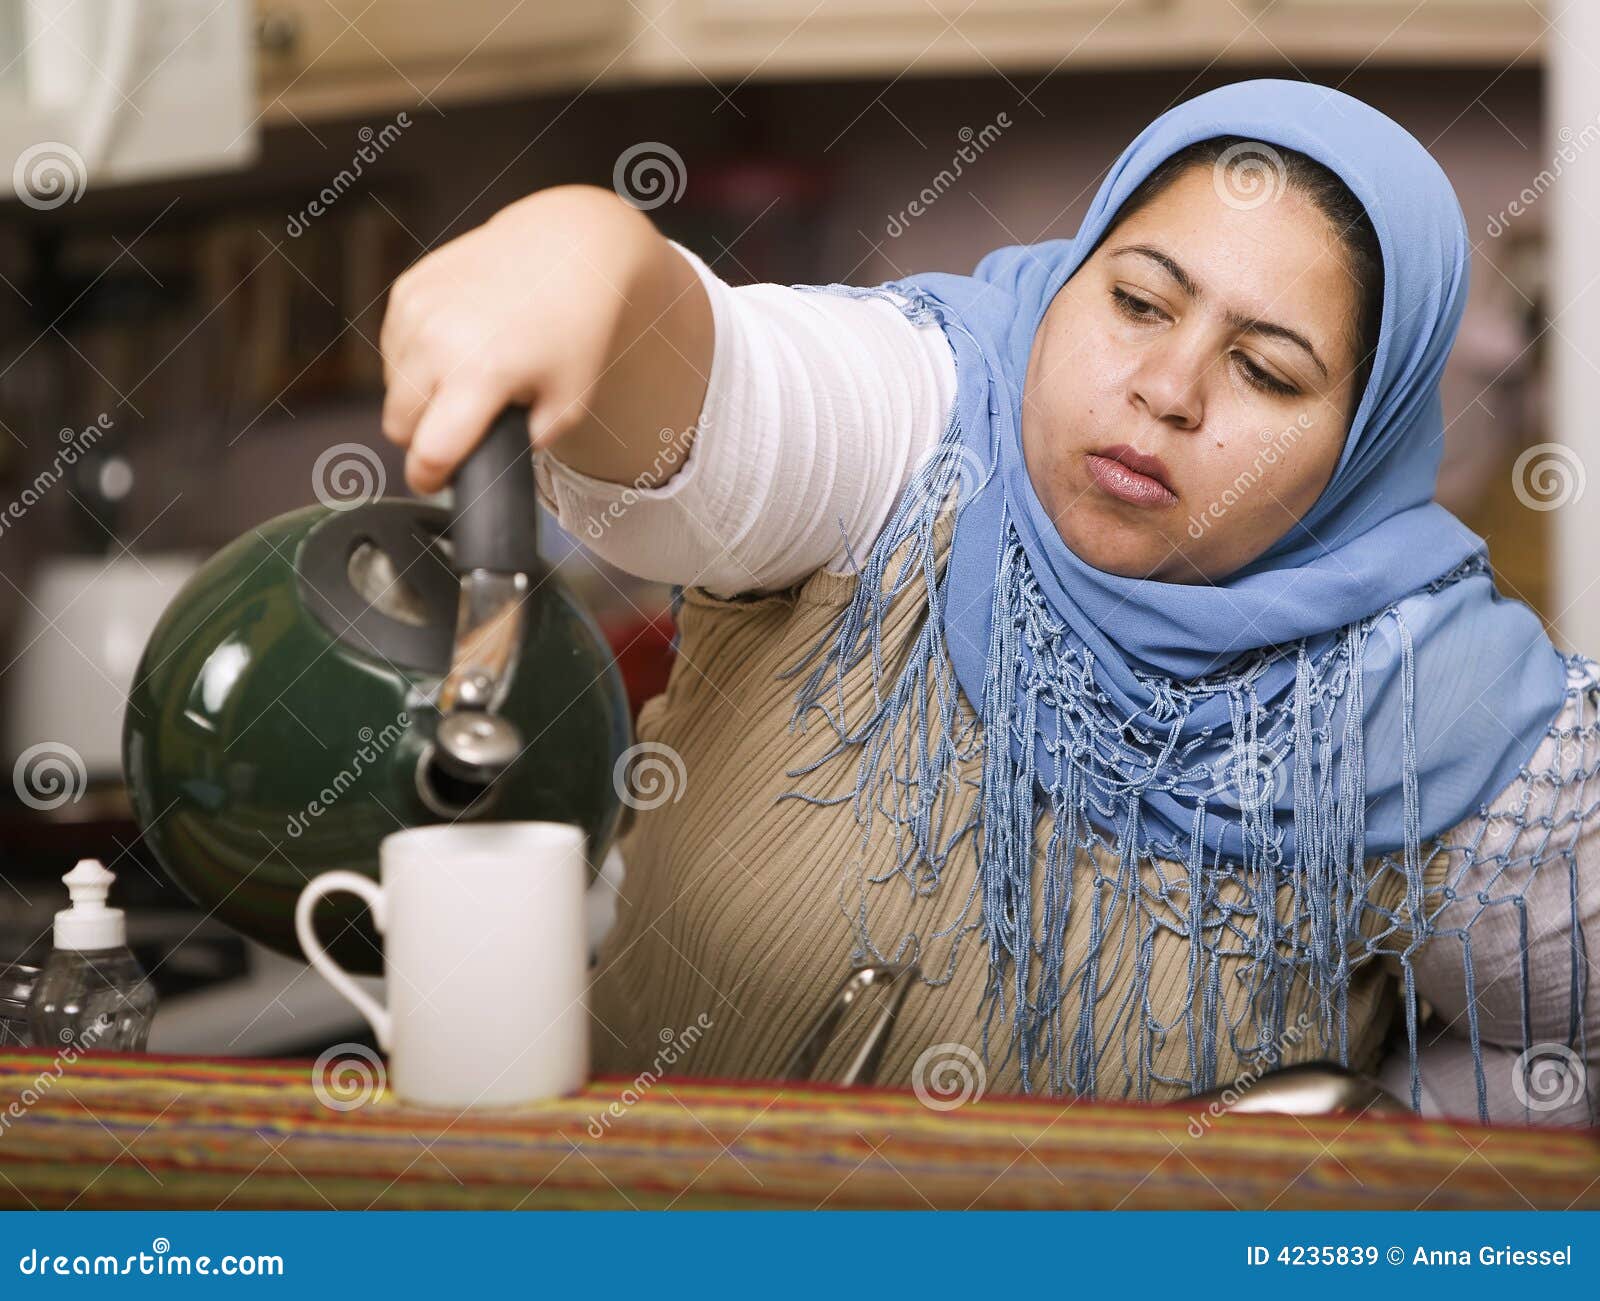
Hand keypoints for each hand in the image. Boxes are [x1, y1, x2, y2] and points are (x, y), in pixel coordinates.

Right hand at [378, 185, 668, 495]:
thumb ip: (528, 443)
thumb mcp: (570, 403)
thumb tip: (492, 462)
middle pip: (399, 425)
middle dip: (424, 437)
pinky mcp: (407, 289)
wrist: (568, 248)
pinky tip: (458, 344)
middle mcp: (439, 340)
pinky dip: (416, 358)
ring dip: (419, 396)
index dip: (429, 479)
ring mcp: (417, 311)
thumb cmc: (575, 328)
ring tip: (469, 376)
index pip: (429, 451)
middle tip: (461, 428)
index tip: (434, 483)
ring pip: (393, 388)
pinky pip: (393, 349)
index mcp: (481, 374)